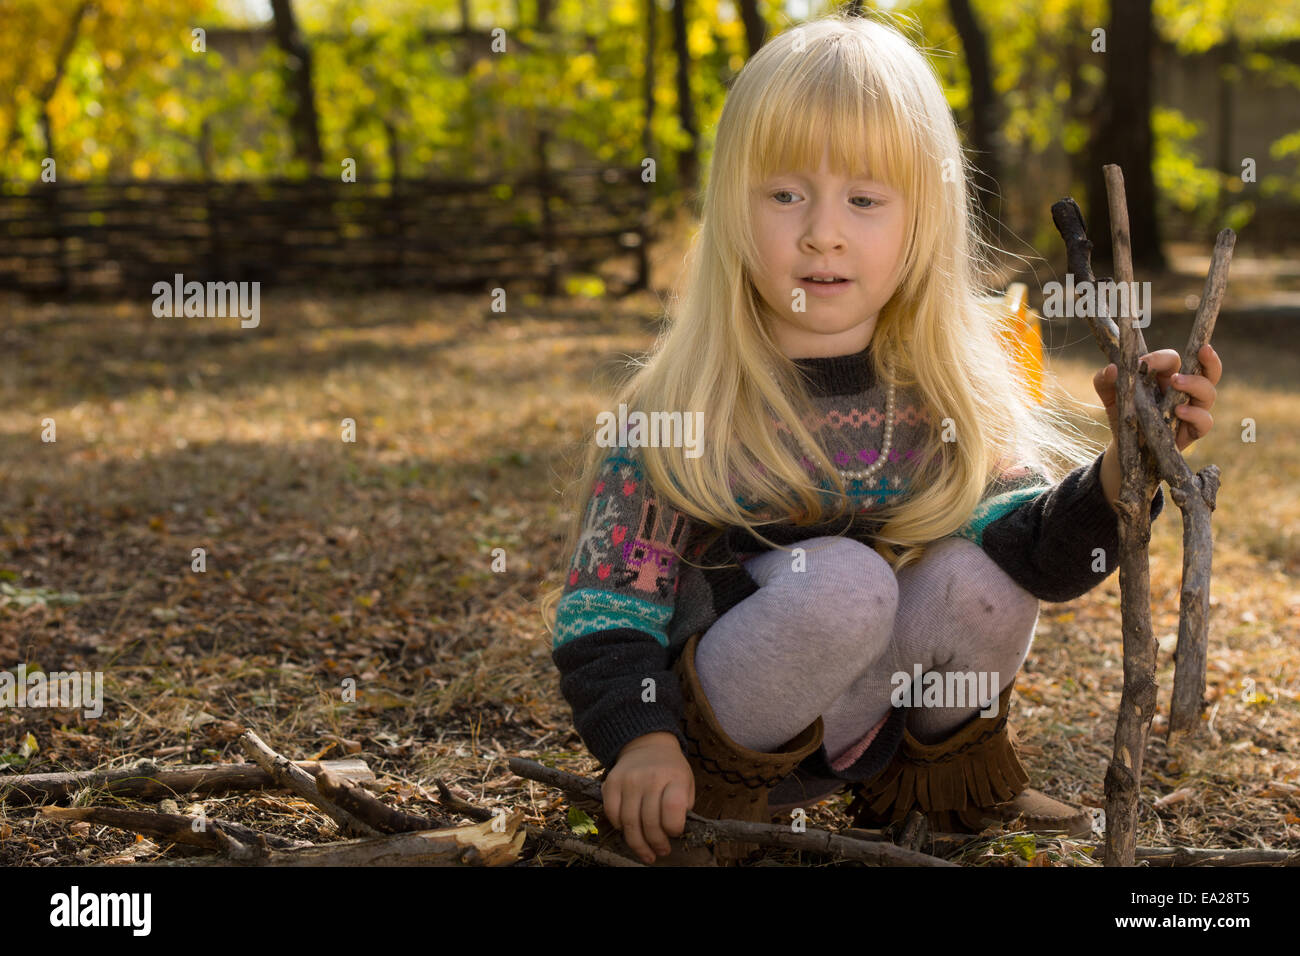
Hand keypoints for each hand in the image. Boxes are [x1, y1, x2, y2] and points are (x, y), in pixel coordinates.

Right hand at [603, 732, 693, 863]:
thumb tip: (672, 835)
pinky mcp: (610, 783)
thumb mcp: (687, 783)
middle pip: (650, 822)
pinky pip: (611, 814)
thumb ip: (683, 807)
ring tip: (647, 853)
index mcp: (674, 777)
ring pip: (629, 823)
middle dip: (657, 844)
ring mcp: (628, 780)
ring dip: (638, 844)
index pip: (672, 809)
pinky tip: (629, 832)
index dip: (674, 828)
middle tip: (661, 852)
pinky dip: (620, 828)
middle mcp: (649, 777)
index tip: (675, 833)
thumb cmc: (671, 771)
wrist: (647, 746)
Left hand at [1093, 344, 1221, 452]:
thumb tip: (1112, 369)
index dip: (1159, 358)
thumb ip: (1105, 380)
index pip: (1172, 359)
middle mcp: (1184, 389)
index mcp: (1166, 375)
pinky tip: (1179, 412)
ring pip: (1209, 392)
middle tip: (1203, 350)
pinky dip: (1196, 415)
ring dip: (1196, 385)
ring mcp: (1191, 409)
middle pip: (1208, 369)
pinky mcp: (1192, 430)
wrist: (1125, 444)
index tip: (1141, 363)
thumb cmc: (1124, 411)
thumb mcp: (1110, 395)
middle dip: (1209, 358)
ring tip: (1176, 383)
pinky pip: (1205, 421)